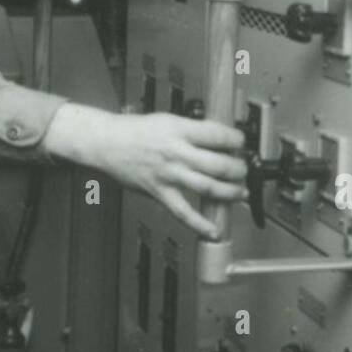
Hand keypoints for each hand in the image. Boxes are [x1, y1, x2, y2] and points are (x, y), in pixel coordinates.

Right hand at [41, 104, 245, 236]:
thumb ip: (193, 131)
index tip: (242, 143)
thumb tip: (218, 140)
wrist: (107, 143)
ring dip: (229, 192)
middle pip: (217, 164)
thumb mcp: (169, 120)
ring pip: (207, 187)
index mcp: (179, 130)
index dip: (236, 140)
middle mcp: (175, 152)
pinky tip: (213, 230)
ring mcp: (168, 174)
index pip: (217, 135)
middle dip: (238, 169)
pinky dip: (199, 224)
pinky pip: (182, 212)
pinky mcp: (159, 192)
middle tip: (244, 170)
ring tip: (241, 193)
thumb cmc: (136, 131)